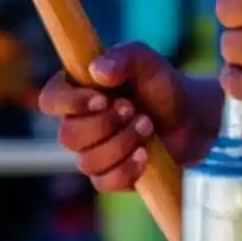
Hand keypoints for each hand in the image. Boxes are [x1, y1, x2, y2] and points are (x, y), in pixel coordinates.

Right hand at [38, 42, 217, 191]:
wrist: (192, 120)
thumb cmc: (163, 87)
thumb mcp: (147, 63)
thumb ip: (124, 58)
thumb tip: (97, 71)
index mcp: (77, 93)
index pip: (50, 101)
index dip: (70, 104)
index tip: (102, 98)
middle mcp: (79, 124)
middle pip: (68, 136)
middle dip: (105, 124)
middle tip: (133, 109)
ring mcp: (93, 153)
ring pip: (87, 162)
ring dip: (122, 143)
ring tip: (147, 125)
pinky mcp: (110, 177)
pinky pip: (104, 183)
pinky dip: (127, 169)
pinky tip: (145, 154)